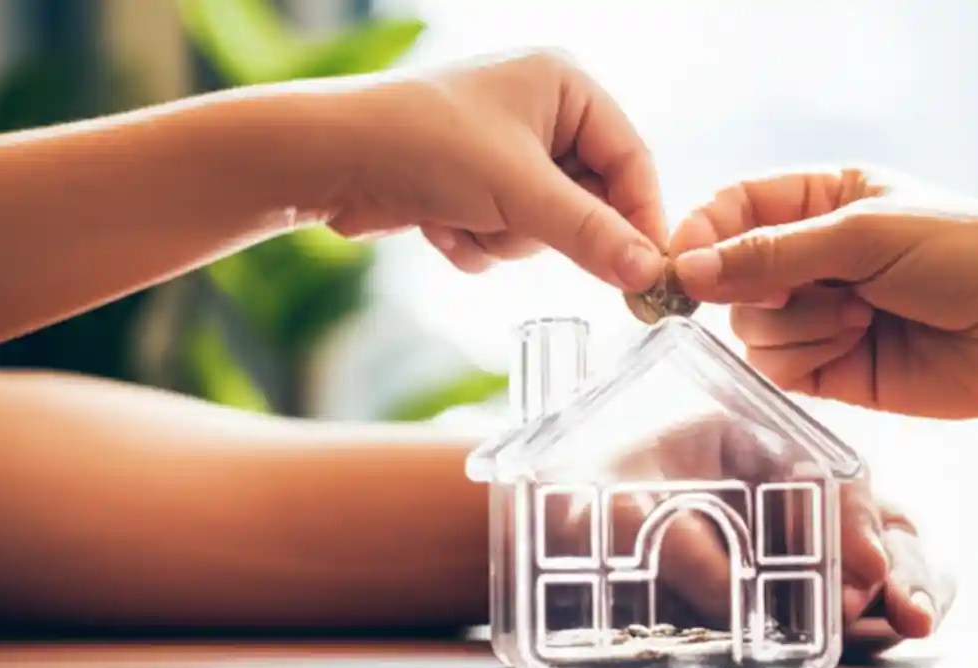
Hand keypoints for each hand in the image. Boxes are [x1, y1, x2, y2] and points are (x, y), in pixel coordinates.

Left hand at [324, 49, 665, 291]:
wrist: (328, 160)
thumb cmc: (425, 146)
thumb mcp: (520, 192)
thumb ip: (591, 234)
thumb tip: (649, 272)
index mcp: (565, 85)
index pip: (632, 158)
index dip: (640, 218)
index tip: (648, 273)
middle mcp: (541, 112)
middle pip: (589, 200)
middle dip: (544, 226)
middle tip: (514, 226)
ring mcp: (505, 151)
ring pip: (544, 228)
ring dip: (503, 238)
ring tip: (462, 215)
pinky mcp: (473, 187)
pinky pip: (505, 236)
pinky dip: (475, 243)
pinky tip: (438, 224)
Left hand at [545, 413, 953, 659]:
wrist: (544, 541)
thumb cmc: (571, 503)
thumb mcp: (616, 516)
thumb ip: (680, 552)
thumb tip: (746, 604)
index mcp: (739, 433)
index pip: (818, 464)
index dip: (851, 515)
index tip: (864, 564)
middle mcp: (773, 476)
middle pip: (862, 508)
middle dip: (897, 556)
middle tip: (904, 607)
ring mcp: (782, 529)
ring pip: (871, 549)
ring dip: (903, 585)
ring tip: (913, 622)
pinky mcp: (779, 578)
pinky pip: (845, 590)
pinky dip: (874, 612)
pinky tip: (888, 633)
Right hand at [668, 166, 977, 418]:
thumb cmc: (965, 256)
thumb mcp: (861, 235)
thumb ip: (771, 255)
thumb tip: (690, 269)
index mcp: (822, 200)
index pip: (735, 206)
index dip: (703, 232)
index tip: (683, 261)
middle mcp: (812, 257)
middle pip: (731, 274)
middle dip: (754, 286)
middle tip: (791, 291)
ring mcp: (817, 313)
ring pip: (750, 325)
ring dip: (796, 322)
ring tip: (858, 315)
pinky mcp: (826, 366)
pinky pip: (776, 365)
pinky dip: (806, 354)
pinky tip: (855, 341)